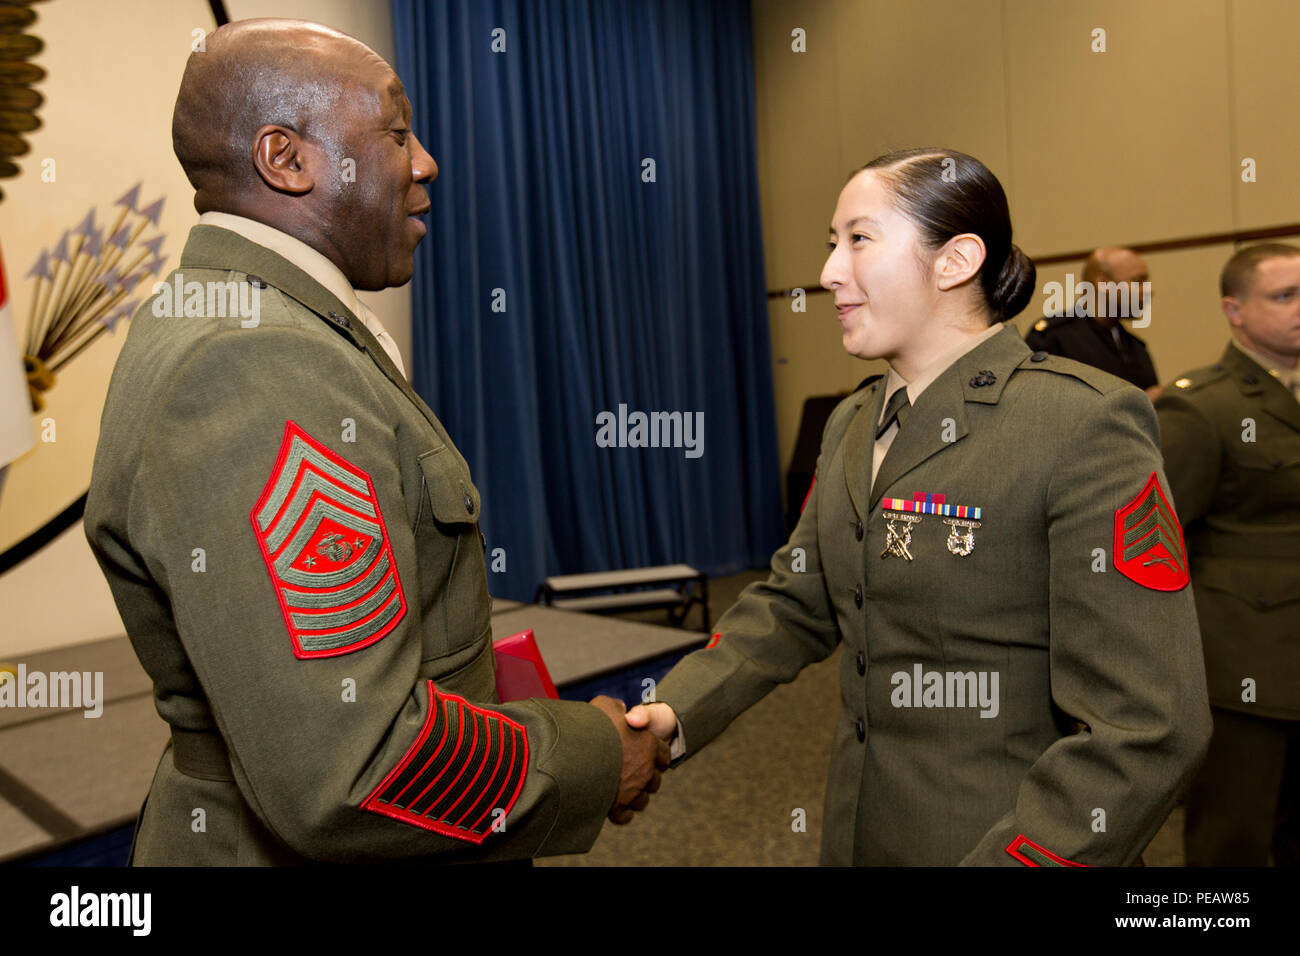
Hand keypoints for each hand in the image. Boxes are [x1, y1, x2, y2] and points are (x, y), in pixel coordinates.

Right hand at [590, 695, 669, 823]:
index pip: (664, 755)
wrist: (578, 744)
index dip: (656, 755)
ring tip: (625, 790)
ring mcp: (632, 789)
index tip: (649, 756)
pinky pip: (625, 815)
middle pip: (655, 780)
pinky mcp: (616, 805)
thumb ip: (618, 708)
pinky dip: (623, 813)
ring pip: (642, 800)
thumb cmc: (594, 723)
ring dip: (636, 796)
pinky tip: (617, 807)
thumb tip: (623, 713)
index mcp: (648, 744)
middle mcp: (644, 769)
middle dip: (647, 777)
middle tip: (634, 772)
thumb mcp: (607, 706)